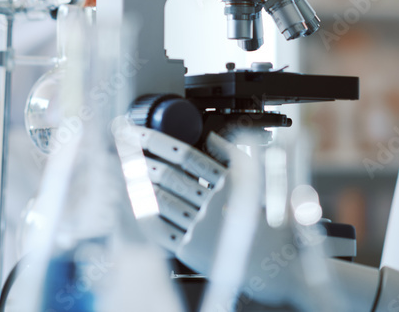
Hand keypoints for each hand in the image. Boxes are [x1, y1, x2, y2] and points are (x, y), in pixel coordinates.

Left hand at [127, 127, 345, 308]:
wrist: (278, 268)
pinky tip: (129, 201)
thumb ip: (234, 158)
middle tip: (122, 144)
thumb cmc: (267, 226)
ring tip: (121, 167)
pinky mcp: (191, 250)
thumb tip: (214, 138)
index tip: (141, 131)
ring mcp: (200, 229)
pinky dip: (141, 212)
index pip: (186, 155)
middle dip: (139, 156)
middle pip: (168, 174)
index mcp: (228, 185)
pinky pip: (159, 228)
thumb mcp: (257, 184)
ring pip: (160, 199)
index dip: (159, 139)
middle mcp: (213, 206)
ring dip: (136, 181)